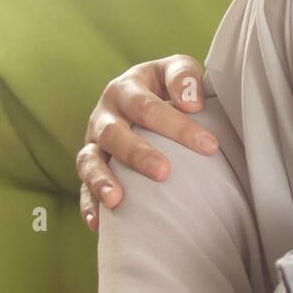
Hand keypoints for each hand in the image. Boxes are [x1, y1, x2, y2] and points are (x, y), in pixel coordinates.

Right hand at [76, 54, 218, 230]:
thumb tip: (192, 103)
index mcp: (125, 89)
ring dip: (101, 181)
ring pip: (89, 161)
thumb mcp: (176, 68)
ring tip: (117, 200)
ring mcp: (94, 143)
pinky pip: (82, 188)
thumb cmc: (167, 86)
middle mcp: (104, 116)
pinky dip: (88, 204)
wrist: (144, 94)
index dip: (177, 126)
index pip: (148, 107)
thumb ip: (184, 77)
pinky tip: (97, 224)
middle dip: (138, 154)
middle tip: (164, 173)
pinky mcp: (90, 168)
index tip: (210, 146)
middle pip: (114, 134)